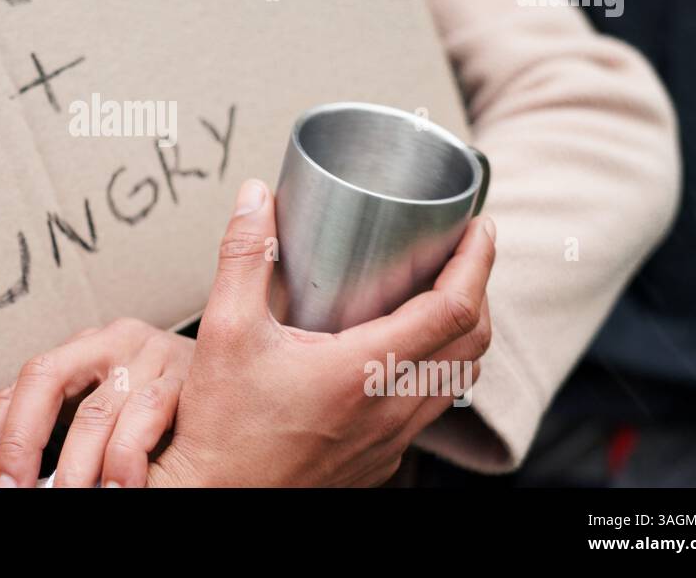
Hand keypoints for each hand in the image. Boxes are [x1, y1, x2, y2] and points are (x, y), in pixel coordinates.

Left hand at [0, 318, 193, 486]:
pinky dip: (127, 459)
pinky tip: (118, 486)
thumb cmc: (169, 402)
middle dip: (20, 443)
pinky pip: (147, 416)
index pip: (17, 390)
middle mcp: (109, 343)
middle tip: (11, 489)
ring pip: (96, 412)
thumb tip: (3, 478)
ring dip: (75, 467)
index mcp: (81, 349)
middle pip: (43, 379)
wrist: (242, 373)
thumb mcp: (108, 407)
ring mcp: (147, 355)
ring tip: (65, 497)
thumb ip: (61, 430)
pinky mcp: (186, 375)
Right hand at [148, 178, 494, 486]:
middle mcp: (389, 410)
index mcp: (363, 372)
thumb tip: (256, 198)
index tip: (480, 229)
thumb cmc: (221, 428)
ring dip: (462, 333)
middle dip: (479, 290)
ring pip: (458, 382)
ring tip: (439, 296)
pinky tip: (400, 354)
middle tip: (462, 254)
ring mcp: (389, 442)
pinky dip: (435, 372)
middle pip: (473, 344)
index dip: (478, 262)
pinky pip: (429, 412)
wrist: (215, 498)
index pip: (455, 310)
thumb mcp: (224, 330)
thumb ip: (244, 256)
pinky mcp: (379, 461)